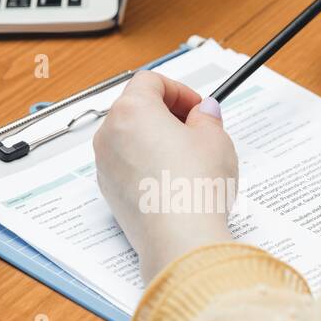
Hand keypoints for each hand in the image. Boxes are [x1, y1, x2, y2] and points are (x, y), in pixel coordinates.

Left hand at [93, 71, 237, 281]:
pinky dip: (147, 164)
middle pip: (136, 108)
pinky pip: (127, 166)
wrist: (180, 238)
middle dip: (167, 114)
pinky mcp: (110, 192)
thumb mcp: (215, 139)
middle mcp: (109, 135)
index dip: (179, 90)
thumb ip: (208, 118)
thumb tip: (204, 113)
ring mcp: (105, 165)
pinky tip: (174, 181)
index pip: (150, 81)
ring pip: (130, 138)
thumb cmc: (194, 187)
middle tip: (197, 130)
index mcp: (131, 111)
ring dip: (156, 140)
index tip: (198, 108)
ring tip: (189, 159)